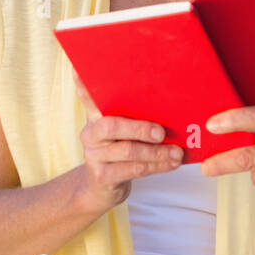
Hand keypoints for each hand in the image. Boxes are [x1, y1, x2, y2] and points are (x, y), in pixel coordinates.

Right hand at [76, 80, 182, 213]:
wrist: (103, 186)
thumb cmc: (122, 149)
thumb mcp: (124, 129)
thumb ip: (133, 114)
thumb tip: (169, 96)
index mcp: (96, 116)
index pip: (87, 96)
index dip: (82, 83)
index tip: (78, 68)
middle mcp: (90, 133)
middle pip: (112, 125)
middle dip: (140, 128)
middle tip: (162, 132)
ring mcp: (93, 155)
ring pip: (127, 150)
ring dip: (157, 152)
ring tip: (176, 153)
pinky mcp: (102, 176)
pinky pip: (133, 169)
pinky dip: (156, 166)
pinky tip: (170, 164)